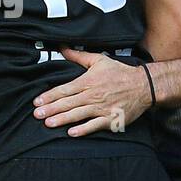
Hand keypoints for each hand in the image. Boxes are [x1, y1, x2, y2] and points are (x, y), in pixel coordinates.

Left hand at [31, 48, 151, 136]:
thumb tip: (62, 48)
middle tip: (36, 115)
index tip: (37, 102)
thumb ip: (78, 56)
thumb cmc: (120, 73)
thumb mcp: (99, 60)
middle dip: (51, 109)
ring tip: (48, 123)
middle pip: (68, 103)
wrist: (143, 85)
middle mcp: (92, 95)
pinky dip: (83, 130)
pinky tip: (71, 133)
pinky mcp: (110, 119)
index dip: (49, 96)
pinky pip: (94, 125)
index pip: (64, 89)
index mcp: (88, 81)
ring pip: (78, 115)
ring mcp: (101, 108)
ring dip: (62, 119)